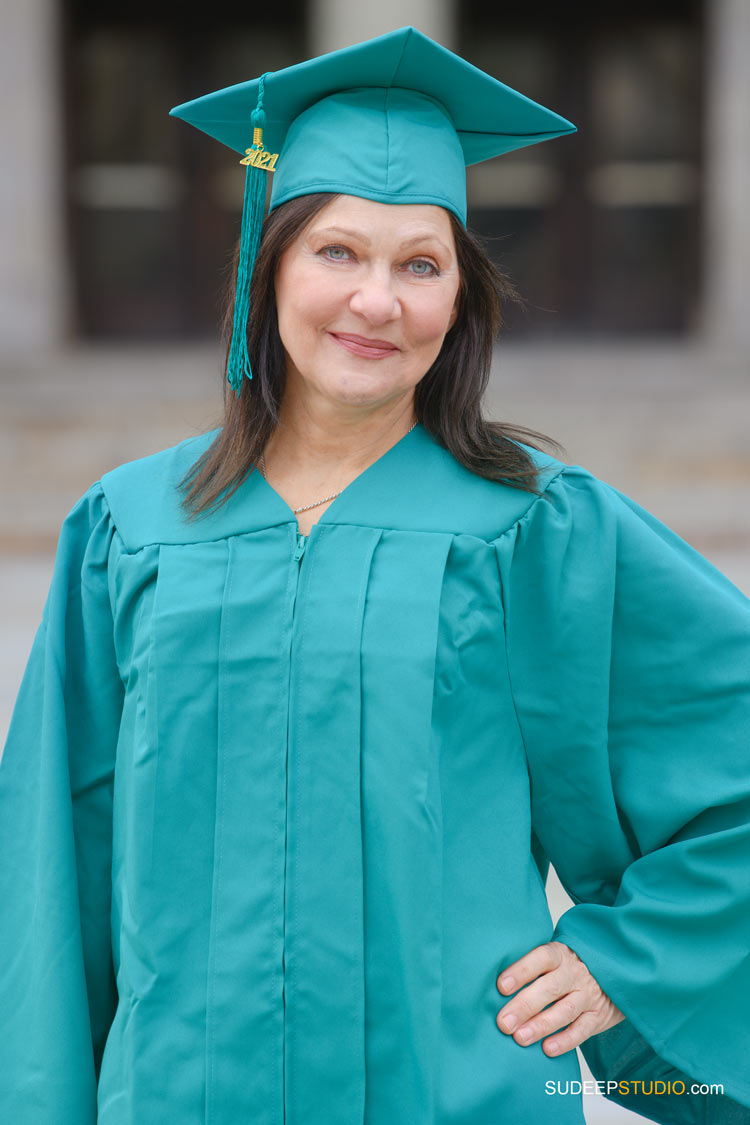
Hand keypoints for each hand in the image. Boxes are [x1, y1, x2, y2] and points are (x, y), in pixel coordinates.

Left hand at [496, 941, 623, 1056]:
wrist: (613, 971)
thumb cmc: (568, 968)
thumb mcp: (554, 958)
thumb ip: (532, 968)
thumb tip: (494, 987)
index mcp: (560, 954)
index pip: (540, 958)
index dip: (521, 970)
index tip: (501, 986)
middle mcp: (575, 973)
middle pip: (549, 988)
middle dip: (524, 1006)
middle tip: (503, 1022)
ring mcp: (588, 994)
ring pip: (564, 1011)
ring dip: (541, 1025)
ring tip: (520, 1038)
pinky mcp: (598, 1016)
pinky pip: (582, 1030)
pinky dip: (565, 1041)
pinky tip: (547, 1049)